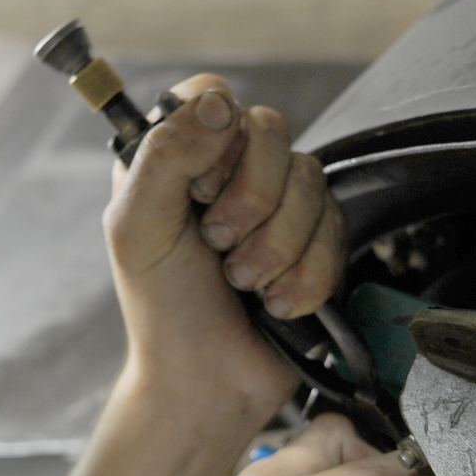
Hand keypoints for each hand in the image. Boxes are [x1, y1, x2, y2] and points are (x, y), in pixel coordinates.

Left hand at [103, 74, 344, 417]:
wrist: (207, 381)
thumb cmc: (163, 308)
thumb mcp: (138, 227)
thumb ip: (166, 156)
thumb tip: (218, 104)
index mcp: (176, 155)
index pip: (212, 93)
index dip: (216, 136)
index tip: (199, 189)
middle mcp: (228, 169)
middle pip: (271, 130)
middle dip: (249, 200)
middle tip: (217, 245)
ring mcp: (278, 202)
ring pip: (310, 179)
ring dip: (274, 247)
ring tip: (242, 282)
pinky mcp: (317, 239)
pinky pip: (336, 229)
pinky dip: (303, 275)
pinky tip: (274, 301)